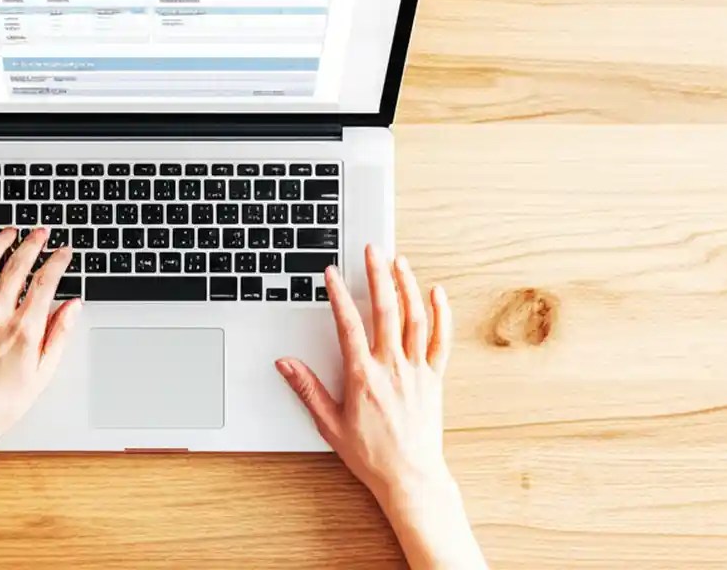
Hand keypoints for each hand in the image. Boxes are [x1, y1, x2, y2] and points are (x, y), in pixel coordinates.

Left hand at [0, 227, 80, 449]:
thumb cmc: (2, 403)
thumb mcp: (43, 374)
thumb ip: (60, 335)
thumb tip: (73, 307)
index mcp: (24, 331)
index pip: (46, 282)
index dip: (58, 261)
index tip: (64, 252)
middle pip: (17, 266)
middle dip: (32, 243)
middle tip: (41, 232)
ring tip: (10, 231)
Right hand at [277, 244, 454, 512]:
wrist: (410, 476)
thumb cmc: (370, 454)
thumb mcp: (329, 423)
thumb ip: (307, 389)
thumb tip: (285, 364)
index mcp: (363, 377)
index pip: (348, 325)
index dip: (338, 296)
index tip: (331, 274)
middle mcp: (392, 367)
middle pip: (386, 310)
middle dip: (377, 275)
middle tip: (372, 250)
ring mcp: (417, 370)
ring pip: (414, 318)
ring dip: (407, 286)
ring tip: (399, 261)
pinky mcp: (434, 377)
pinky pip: (441, 340)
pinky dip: (441, 314)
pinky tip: (436, 292)